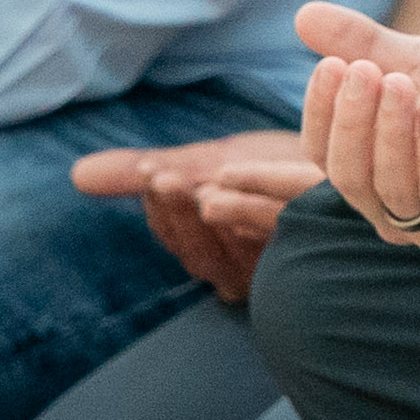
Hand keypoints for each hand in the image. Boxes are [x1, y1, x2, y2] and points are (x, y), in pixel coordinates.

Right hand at [72, 130, 319, 301]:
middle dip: (184, 214)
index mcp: (218, 253)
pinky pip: (298, 232)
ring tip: (201, 181)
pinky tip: (269, 190)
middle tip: (166, 177)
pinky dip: (274, 209)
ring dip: (224, 211)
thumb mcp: (203, 165)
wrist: (341, 152)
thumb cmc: (266, 169)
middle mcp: (252, 267)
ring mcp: (289, 260)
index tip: (150, 173)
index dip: (164, 212)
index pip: (182, 240)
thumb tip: (77, 175)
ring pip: (250, 242)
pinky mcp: (329, 243)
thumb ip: (145, 173)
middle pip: (209, 250)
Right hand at [293, 3, 419, 255]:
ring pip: (394, 191)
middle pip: (352, 176)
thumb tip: (302, 15)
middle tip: (365, 70)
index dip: (322, 111)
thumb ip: (371, 46)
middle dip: (353, 121)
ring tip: (401, 84)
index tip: (331, 64)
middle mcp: (397, 211)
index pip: (325, 154)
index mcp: (376, 173)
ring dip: (392, 135)